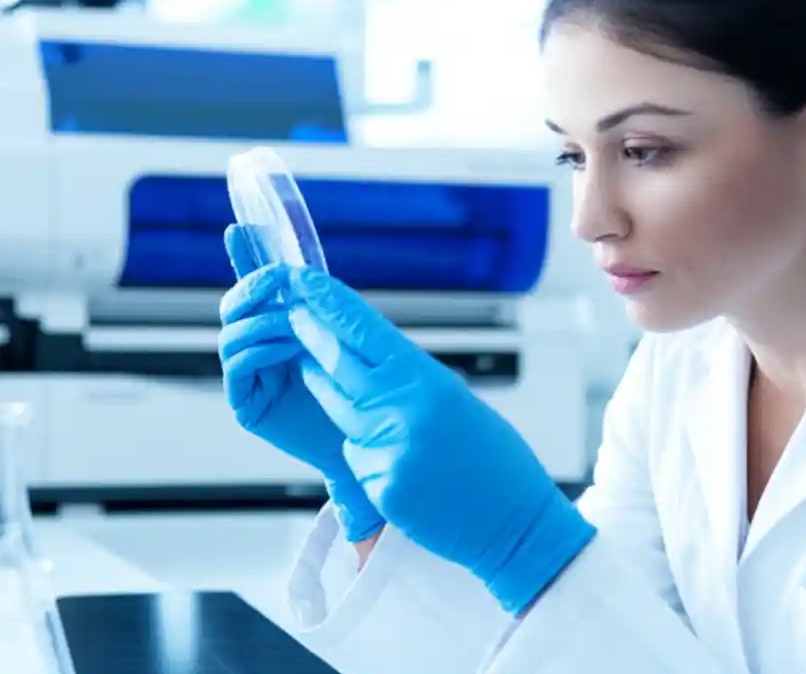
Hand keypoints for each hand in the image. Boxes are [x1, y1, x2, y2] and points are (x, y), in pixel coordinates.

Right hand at [217, 226, 383, 540]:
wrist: (368, 442)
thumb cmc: (359, 390)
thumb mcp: (343, 337)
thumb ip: (322, 304)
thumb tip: (304, 269)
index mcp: (279, 325)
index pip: (255, 284)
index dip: (244, 256)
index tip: (239, 229)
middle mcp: (259, 346)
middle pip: (235, 304)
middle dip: (252, 286)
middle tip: (277, 280)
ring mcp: (250, 374)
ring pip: (233, 333)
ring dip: (262, 321)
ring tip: (294, 325)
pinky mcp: (247, 403)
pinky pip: (237, 366)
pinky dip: (257, 350)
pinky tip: (283, 349)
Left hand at [284, 267, 596, 613]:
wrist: (515, 524)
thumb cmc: (493, 463)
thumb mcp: (456, 403)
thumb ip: (410, 382)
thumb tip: (368, 361)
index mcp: (429, 381)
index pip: (367, 331)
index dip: (330, 303)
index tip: (303, 281)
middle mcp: (407, 408)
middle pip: (339, 365)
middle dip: (311, 338)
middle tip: (290, 315)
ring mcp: (391, 447)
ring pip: (341, 413)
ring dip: (334, 398)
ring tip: (346, 393)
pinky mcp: (382, 485)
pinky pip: (356, 459)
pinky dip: (368, 458)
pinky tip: (404, 471)